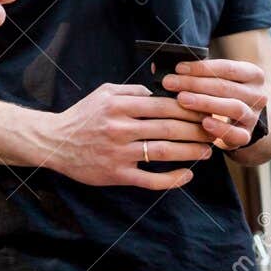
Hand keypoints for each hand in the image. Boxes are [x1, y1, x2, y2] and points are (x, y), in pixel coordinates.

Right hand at [38, 84, 213, 188]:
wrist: (55, 142)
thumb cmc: (83, 116)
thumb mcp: (104, 93)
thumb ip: (133, 90)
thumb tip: (162, 91)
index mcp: (119, 105)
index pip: (164, 105)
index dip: (190, 108)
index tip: (206, 110)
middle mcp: (120, 128)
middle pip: (169, 128)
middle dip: (197, 130)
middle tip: (214, 131)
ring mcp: (119, 153)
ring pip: (164, 152)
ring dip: (191, 152)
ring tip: (207, 151)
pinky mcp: (117, 174)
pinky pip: (151, 180)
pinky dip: (172, 179)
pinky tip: (187, 175)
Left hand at [162, 58, 268, 149]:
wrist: (239, 121)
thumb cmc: (219, 93)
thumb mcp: (213, 79)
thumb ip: (191, 72)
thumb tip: (158, 67)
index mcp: (252, 74)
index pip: (227, 67)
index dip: (201, 67)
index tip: (177, 67)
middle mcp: (258, 94)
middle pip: (226, 86)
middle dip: (195, 84)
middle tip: (170, 83)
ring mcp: (254, 116)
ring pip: (234, 107)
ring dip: (206, 103)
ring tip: (183, 100)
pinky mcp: (247, 135)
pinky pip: (237, 134)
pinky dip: (221, 128)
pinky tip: (204, 123)